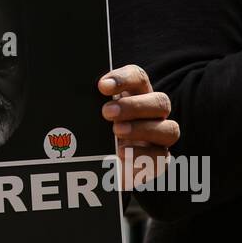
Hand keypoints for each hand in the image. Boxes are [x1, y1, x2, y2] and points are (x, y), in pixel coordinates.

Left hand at [98, 64, 178, 190]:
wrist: (96, 164)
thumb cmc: (92, 131)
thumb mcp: (88, 115)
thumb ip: (86, 104)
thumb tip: (71, 95)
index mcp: (135, 95)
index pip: (138, 78)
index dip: (124, 79)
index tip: (102, 86)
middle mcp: (152, 114)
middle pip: (160, 101)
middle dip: (134, 106)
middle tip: (107, 112)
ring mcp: (159, 138)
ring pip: (170, 129)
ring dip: (142, 129)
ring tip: (116, 131)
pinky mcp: (158, 161)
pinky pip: (161, 158)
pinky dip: (142, 155)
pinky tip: (122, 154)